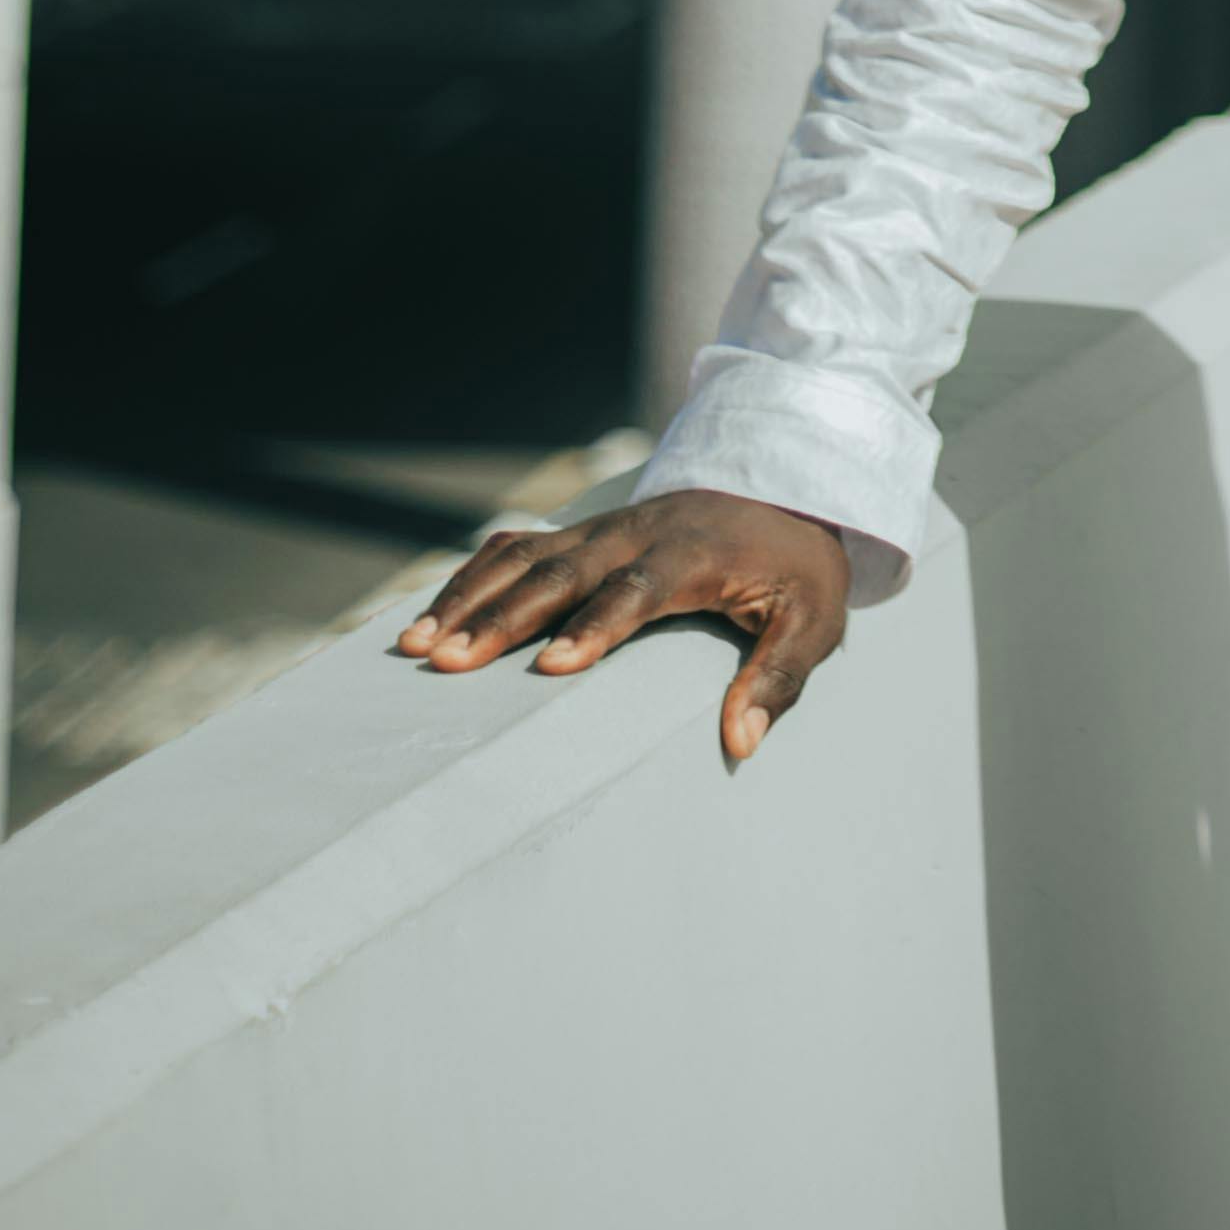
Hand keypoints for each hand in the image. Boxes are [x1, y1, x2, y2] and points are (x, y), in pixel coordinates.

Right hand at [395, 486, 850, 769]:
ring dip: (469, 597)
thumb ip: (778, 677)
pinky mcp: (582, 534)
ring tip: (415, 645)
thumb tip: (742, 741)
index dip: (594, 626)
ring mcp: (603, 530)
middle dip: (501, 617)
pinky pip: (516, 547)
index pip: (636, 590)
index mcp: (693, 555)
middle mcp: (636, 535)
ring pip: (524, 556)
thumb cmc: (797, 570)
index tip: (551, 667)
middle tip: (445, 662)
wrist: (788, 488)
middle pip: (560, 574)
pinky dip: (470, 576)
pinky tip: (428, 614)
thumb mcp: (815, 619)